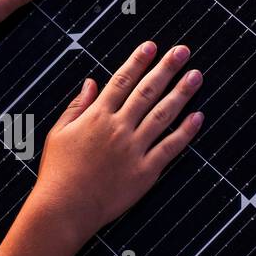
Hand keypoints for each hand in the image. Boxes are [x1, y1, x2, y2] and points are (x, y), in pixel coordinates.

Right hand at [28, 41, 204, 242]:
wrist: (64, 209)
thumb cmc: (57, 172)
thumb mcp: (58, 133)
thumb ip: (77, 106)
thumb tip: (91, 82)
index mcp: (96, 116)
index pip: (121, 81)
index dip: (138, 61)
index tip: (152, 46)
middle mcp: (118, 128)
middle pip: (147, 91)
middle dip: (166, 68)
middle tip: (183, 51)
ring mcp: (134, 149)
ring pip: (163, 115)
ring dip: (182, 93)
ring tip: (196, 75)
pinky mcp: (145, 172)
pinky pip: (170, 148)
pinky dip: (185, 132)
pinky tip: (197, 116)